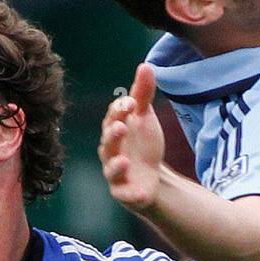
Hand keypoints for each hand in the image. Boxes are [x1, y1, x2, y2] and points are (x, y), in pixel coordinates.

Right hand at [98, 63, 165, 209]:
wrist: (151, 177)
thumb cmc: (142, 145)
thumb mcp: (145, 118)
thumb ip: (143, 94)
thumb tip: (145, 65)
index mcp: (114, 131)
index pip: (113, 118)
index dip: (120, 110)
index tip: (132, 102)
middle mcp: (110, 152)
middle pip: (108, 142)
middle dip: (113, 134)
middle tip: (122, 126)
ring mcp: (115, 174)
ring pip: (111, 169)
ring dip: (116, 165)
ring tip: (124, 161)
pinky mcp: (124, 193)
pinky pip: (125, 195)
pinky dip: (132, 195)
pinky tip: (142, 193)